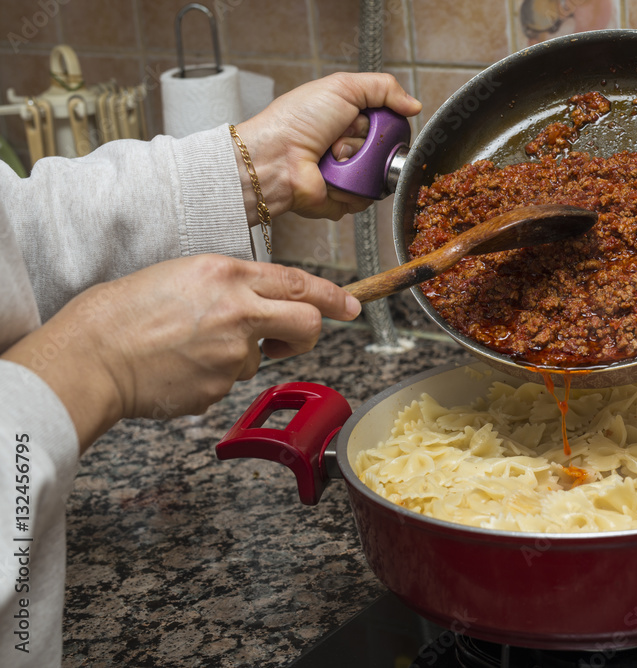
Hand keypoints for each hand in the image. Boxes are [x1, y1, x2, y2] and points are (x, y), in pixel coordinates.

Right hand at [2, 255, 359, 451]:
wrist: (91, 355)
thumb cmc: (124, 312)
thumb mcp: (185, 275)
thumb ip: (232, 286)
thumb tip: (262, 302)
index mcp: (229, 274)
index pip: (299, 283)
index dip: (333, 297)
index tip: (351, 306)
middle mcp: (239, 310)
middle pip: (308, 323)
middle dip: (309, 333)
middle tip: (289, 339)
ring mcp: (233, 352)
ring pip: (262, 358)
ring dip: (239, 356)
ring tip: (191, 348)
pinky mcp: (221, 386)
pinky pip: (230, 381)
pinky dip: (211, 377)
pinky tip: (179, 367)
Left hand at [234, 72, 421, 221]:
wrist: (275, 156)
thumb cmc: (297, 120)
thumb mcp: (343, 87)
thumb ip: (383, 88)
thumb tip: (414, 105)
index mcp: (348, 122)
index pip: (387, 125)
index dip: (383, 123)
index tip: (366, 119)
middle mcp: (350, 149)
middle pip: (385, 151)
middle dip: (368, 142)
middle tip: (342, 136)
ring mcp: (348, 176)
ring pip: (378, 175)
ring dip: (358, 163)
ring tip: (333, 156)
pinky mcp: (344, 200)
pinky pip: (366, 197)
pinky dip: (351, 186)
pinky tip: (331, 176)